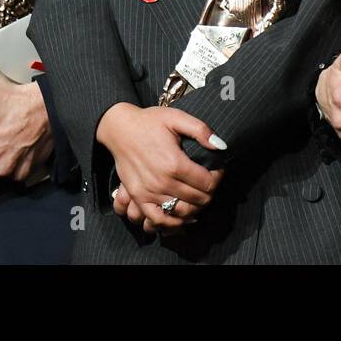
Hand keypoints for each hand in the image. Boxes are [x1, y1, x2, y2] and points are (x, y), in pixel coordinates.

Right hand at [96, 102, 223, 231]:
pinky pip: (158, 220)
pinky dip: (172, 222)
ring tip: (197, 196)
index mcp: (175, 163)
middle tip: (209, 182)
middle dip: (209, 192)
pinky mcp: (138, 197)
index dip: (218, 177)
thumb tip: (221, 147)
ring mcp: (149, 193)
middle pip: (198, 200)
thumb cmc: (149, 122)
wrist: (119, 129)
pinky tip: (180, 214)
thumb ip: (201, 130)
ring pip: (182, 212)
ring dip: (195, 207)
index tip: (217, 169)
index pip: (208, 183)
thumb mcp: (176, 117)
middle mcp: (163, 182)